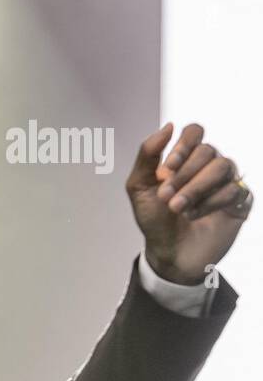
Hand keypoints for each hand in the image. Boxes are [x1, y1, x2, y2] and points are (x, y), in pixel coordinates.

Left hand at [127, 122, 252, 285]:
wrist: (168, 252)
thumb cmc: (154, 219)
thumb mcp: (139, 187)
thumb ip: (147, 155)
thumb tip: (167, 127)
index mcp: (185, 158)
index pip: (194, 132)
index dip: (183, 145)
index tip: (166, 169)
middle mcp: (209, 166)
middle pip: (208, 150)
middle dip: (184, 174)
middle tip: (166, 197)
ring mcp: (227, 182)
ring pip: (224, 166)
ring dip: (196, 188)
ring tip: (178, 208)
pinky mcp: (240, 201)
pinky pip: (235, 189)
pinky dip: (211, 203)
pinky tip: (195, 216)